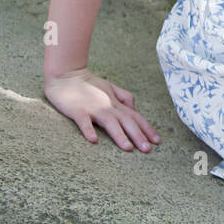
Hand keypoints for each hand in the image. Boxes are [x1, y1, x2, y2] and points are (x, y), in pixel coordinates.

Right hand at [44, 68, 160, 151]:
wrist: (66, 73)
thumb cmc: (88, 84)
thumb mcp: (111, 88)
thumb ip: (125, 98)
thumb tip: (135, 110)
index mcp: (115, 103)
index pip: (135, 116)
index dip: (147, 128)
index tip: (157, 141)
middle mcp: (107, 106)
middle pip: (126, 121)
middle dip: (138, 135)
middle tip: (147, 150)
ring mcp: (92, 108)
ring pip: (109, 122)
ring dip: (119, 135)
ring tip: (127, 148)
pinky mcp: (76, 110)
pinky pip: (83, 121)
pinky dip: (88, 129)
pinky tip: (93, 140)